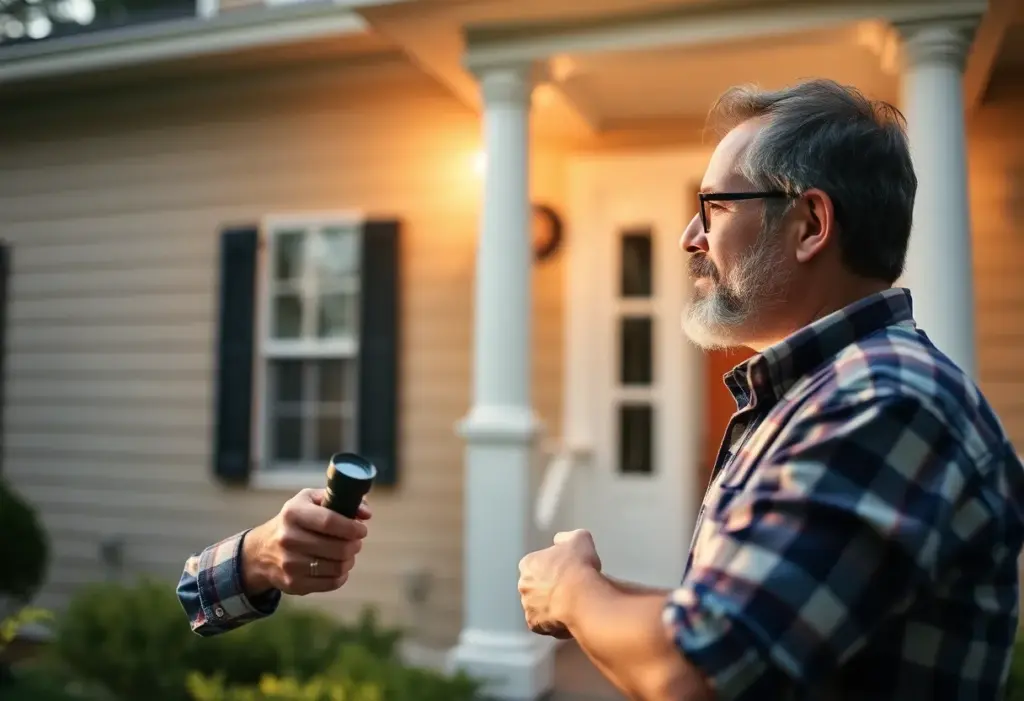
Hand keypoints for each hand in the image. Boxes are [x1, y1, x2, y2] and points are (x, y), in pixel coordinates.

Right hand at [241, 489, 371, 596]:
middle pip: (338, 547)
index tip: (362, 529)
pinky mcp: (293, 584)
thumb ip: (340, 498)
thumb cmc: (295, 520)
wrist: (262, 551)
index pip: (330, 521)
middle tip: (356, 542)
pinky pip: (331, 583)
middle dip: (354, 545)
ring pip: (337, 566)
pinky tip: (338, 566)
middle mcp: (288, 538)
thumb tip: (366, 514)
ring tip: (347, 553)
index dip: (352, 527)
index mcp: (293, 513)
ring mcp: (289, 563)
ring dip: (349, 560)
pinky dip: (341, 575)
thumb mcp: (310, 500)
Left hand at [518, 529, 600, 638]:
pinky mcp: (535, 625)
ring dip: (551, 606)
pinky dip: (554, 622)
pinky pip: (544, 624)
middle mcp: (523, 585)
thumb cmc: (579, 566)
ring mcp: (527, 606)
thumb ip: (567, 537)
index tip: (566, 570)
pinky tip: (569, 617)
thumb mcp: (579, 539)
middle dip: (549, 587)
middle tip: (569, 588)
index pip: (537, 564)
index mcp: (528, 563)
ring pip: (539, 606)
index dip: (553, 567)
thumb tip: (560, 539)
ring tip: (572, 605)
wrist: (582, 598)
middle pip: (536, 586)